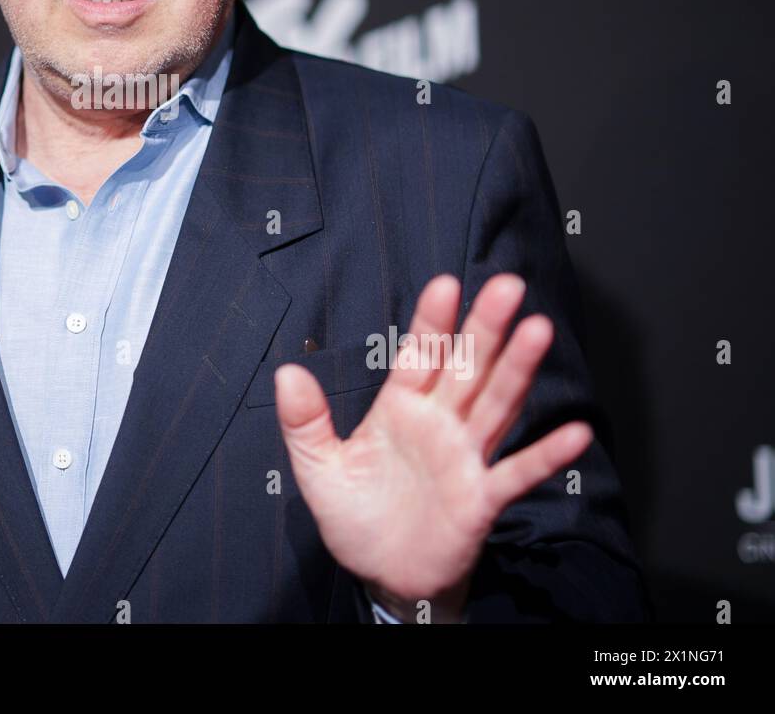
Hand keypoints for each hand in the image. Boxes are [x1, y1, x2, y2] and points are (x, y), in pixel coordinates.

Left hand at [274, 273, 593, 621]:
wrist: (382, 576)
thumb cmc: (355, 515)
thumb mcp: (317, 467)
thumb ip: (304, 421)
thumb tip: (286, 373)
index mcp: (400, 407)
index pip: (420, 354)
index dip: (432, 321)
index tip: (444, 284)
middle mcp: (439, 423)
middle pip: (467, 367)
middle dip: (485, 327)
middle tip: (506, 285)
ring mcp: (465, 457)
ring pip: (496, 404)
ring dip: (518, 369)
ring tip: (537, 330)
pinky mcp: (482, 499)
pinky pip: (517, 473)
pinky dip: (546, 455)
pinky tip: (575, 433)